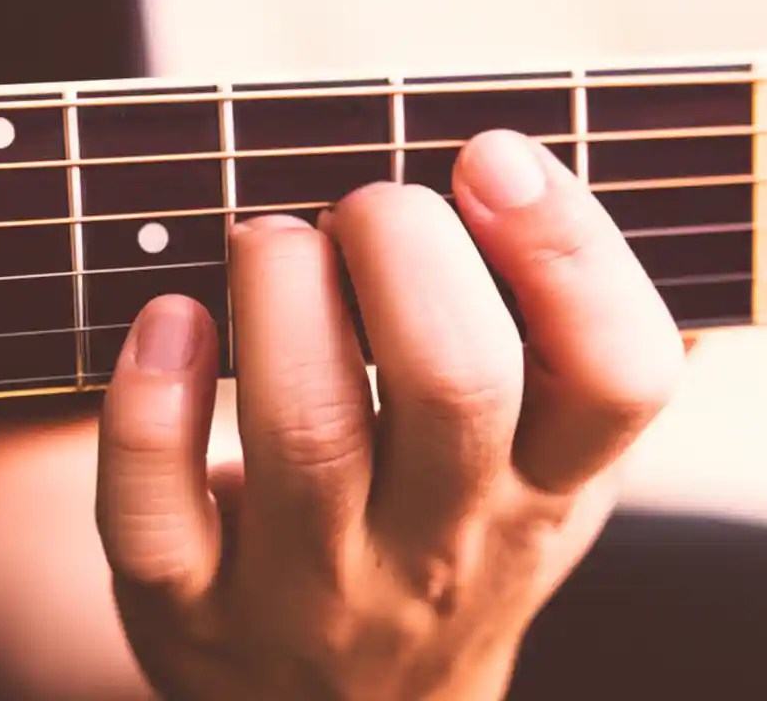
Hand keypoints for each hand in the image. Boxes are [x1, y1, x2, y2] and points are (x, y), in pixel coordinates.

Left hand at [96, 130, 683, 699]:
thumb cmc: (448, 556)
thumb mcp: (548, 483)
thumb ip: (581, 369)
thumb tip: (594, 220)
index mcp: (546, 495)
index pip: (616, 376)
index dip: (570, 251)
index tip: (495, 161)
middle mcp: (443, 546)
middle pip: (454, 382)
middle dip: (404, 250)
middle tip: (369, 208)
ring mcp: (315, 587)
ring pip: (307, 431)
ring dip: (283, 294)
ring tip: (273, 242)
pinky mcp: (192, 606)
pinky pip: (156, 510)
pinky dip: (150, 400)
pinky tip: (170, 323)